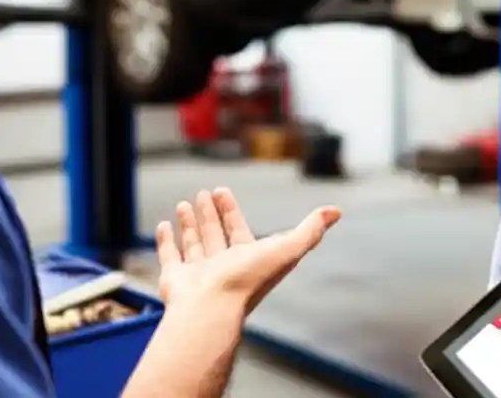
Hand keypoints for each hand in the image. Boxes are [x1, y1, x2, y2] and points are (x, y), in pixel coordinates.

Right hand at [155, 187, 340, 315]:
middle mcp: (222, 267)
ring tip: (184, 204)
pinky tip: (165, 226)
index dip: (231, 210)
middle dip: (211, 214)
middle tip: (204, 194)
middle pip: (216, 235)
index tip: (222, 190)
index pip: (239, 230)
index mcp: (246, 260)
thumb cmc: (247, 282)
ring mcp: (197, 274)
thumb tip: (336, 211)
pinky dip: (166, 241)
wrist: (211, 309)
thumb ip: (310, 231)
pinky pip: (168, 257)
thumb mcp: (286, 250)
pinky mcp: (175, 280)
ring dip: (190, 224)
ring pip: (193, 244)